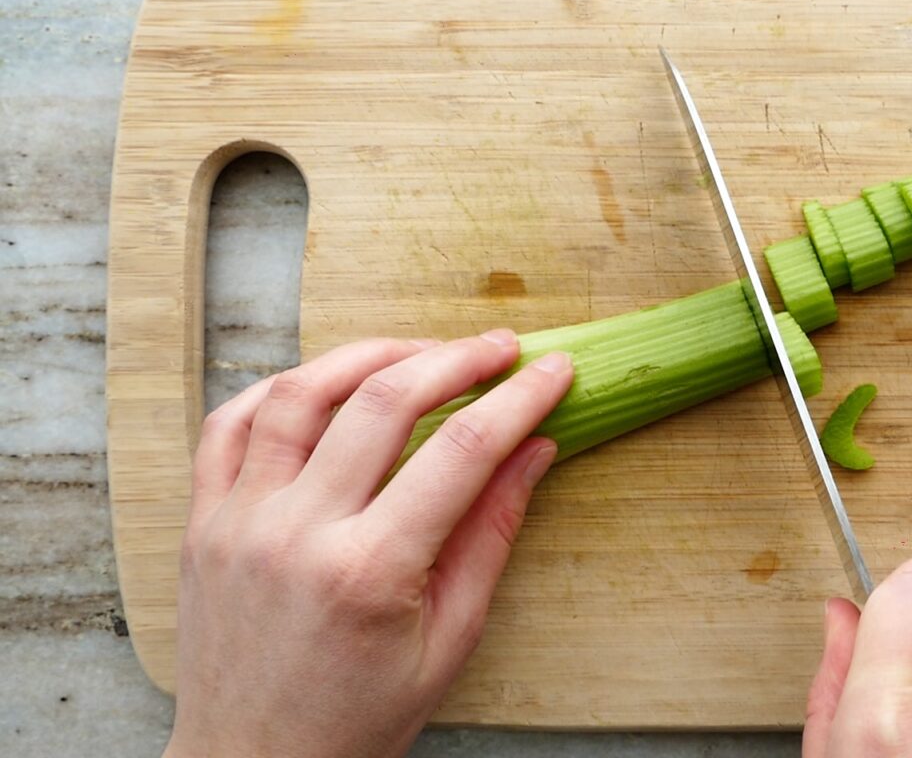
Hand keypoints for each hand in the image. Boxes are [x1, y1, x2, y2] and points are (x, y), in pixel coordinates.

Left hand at [164, 331, 572, 757]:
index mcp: (369, 572)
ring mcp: (239, 522)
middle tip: (499, 348)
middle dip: (455, 360)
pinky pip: (229, 424)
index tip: (554, 370)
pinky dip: (282, 387)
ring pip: (301, 393)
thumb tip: (533, 450)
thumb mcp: (450, 641)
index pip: (461, 451)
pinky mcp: (203, 522)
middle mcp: (296, 534)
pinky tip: (329, 383)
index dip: (518, 398)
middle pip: (383, 402)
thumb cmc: (358, 718)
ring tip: (420, 354)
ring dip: (370, 356)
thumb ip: (490, 535)